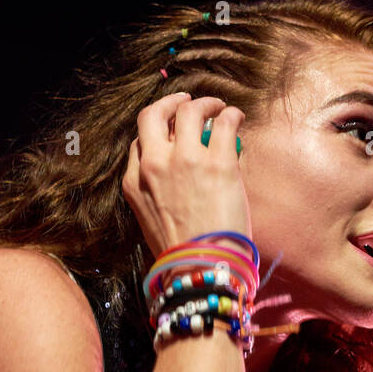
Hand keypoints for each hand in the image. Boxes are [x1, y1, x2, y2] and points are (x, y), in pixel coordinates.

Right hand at [122, 92, 251, 261]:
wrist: (201, 269)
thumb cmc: (182, 256)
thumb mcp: (153, 224)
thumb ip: (157, 197)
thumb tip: (181, 182)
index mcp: (135, 183)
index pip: (138, 144)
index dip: (156, 134)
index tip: (171, 134)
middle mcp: (155, 164)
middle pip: (153, 115)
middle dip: (170, 103)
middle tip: (187, 102)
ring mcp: (185, 160)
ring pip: (189, 110)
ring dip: (205, 102)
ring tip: (217, 107)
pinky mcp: (217, 162)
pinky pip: (224, 122)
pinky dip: (231, 114)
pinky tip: (237, 117)